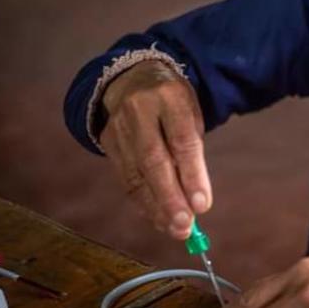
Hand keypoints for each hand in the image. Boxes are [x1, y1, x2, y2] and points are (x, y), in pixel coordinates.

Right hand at [99, 60, 211, 238]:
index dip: (192, 175)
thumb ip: (192, 152)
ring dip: (155, 207)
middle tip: (185, 227)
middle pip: (153, 160)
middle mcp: (139, 109)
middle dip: (170, 197)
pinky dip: (142, 201)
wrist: (132, 78)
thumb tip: (197, 201)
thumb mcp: (190, 114)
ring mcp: (118, 125)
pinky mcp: (106, 140)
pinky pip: (124, 178)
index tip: (202, 206)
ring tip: (173, 229)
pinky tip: (156, 218)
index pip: (182, 140)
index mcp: (169, 95)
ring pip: (135, 173)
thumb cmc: (172, 102)